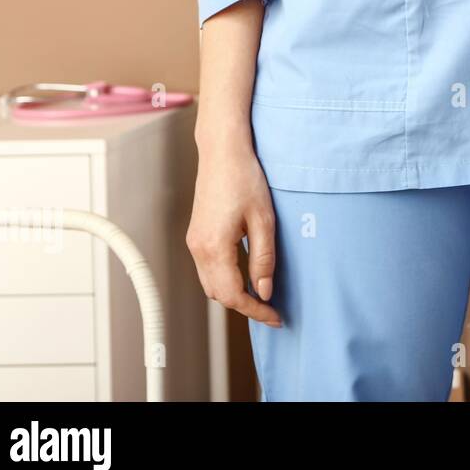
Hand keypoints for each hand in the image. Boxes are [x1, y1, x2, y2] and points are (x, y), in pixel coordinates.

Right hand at [186, 138, 281, 327]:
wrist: (223, 151)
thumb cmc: (245, 178)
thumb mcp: (263, 220)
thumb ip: (263, 259)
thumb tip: (264, 291)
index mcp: (213, 247)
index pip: (232, 295)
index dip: (255, 311)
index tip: (275, 317)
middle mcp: (197, 248)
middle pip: (218, 294)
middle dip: (244, 306)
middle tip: (271, 310)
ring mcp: (194, 241)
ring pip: (210, 283)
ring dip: (233, 295)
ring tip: (261, 296)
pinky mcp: (197, 234)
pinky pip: (207, 269)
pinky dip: (225, 280)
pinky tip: (244, 276)